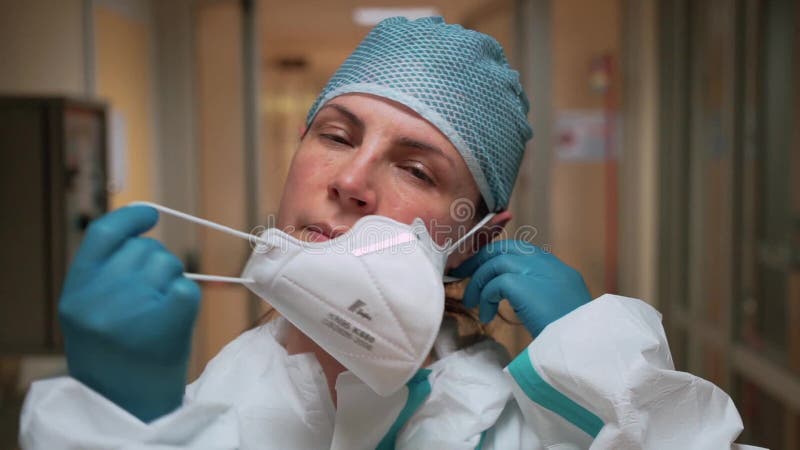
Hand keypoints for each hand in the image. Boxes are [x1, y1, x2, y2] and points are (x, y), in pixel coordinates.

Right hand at [58, 205, 200, 421]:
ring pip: (168, 264)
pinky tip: (173, 320)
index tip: (150, 214)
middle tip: (149, 296)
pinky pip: (187, 287)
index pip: (105, 234)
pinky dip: (185, 299)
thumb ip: (104, 271)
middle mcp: (102, 298)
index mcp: (76, 293)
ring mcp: (137, 308)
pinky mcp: (171, 319)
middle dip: (154, 263)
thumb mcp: (87, 311)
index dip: (130, 218)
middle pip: (143, 249)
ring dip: (170, 280)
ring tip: (156, 312)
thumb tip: (139, 226)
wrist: (128, 403)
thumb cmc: (111, 354)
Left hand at [450, 240, 590, 336]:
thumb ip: (538, 292)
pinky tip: (487, 316)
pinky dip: (485, 298)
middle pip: (503, 249)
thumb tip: (511, 293)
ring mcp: (535, 270)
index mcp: (555, 268)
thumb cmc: (569, 333)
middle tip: (462, 274)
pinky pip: (493, 284)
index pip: (519, 250)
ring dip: (479, 283)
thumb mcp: (557, 306)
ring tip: (473, 303)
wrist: (581, 343)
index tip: (481, 268)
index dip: (496, 256)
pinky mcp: (522, 283)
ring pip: (495, 264)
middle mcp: (546, 264)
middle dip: (479, 260)